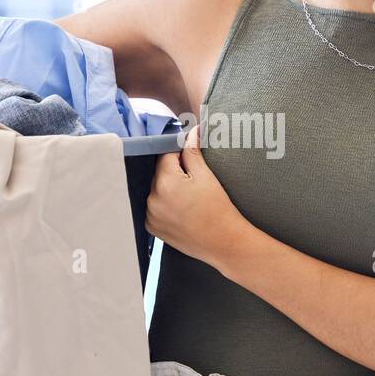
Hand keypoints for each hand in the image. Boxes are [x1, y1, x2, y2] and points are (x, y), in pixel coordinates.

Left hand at [145, 123, 248, 269]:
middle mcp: (152, 198)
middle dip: (173, 173)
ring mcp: (150, 215)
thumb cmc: (219, 210)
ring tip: (189, 200)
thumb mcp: (206, 176)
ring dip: (167, 189)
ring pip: (156, 190)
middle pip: (159, 173)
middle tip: (194, 185)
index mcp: (165, 182)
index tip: (191, 163)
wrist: (224, 242)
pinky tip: (181, 211)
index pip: (165, 155)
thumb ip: (193, 152)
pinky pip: (154, 208)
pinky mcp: (152, 228)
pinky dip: (164, 206)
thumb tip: (190, 133)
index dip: (180, 155)